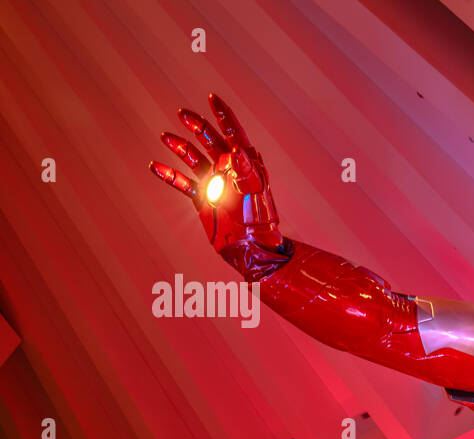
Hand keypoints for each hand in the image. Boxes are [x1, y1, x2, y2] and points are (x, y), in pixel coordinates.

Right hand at [150, 93, 283, 272]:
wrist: (251, 247)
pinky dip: (168, 175)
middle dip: (197, 125)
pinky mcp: (201, 199)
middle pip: (209, 140)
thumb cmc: (260, 219)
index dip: (223, 115)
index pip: (233, 133)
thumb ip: (245, 170)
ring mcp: (213, 183)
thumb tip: (235, 150)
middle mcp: (228, 170)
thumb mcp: (255, 191)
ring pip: (193, 158)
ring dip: (180, 146)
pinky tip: (154, 165)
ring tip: (166, 136)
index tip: (212, 97)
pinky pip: (182, 183)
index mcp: (245, 164)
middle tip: (183, 113)